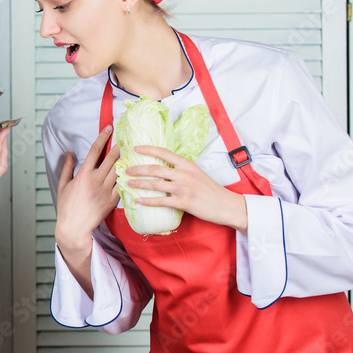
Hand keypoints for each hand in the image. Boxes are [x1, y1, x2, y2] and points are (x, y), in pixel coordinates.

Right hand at [54, 126, 120, 256]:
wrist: (75, 228)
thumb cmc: (66, 207)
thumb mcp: (62, 185)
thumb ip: (67, 168)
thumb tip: (69, 153)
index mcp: (83, 175)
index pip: (95, 151)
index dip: (103, 137)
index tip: (109, 127)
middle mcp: (96, 180)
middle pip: (111, 158)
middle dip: (119, 145)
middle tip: (126, 136)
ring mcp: (105, 190)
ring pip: (120, 170)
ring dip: (126, 159)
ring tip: (132, 151)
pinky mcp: (112, 200)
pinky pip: (122, 185)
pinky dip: (127, 177)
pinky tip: (132, 171)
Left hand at [125, 145, 247, 232]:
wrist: (226, 205)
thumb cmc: (210, 190)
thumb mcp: (196, 173)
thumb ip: (181, 169)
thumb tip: (163, 167)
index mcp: (187, 165)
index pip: (165, 153)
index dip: (149, 149)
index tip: (135, 148)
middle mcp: (184, 174)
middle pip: (156, 169)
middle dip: (138, 168)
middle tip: (126, 169)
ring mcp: (184, 188)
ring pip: (156, 184)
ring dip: (140, 183)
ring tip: (128, 183)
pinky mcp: (185, 202)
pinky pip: (162, 201)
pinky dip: (148, 201)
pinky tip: (138, 200)